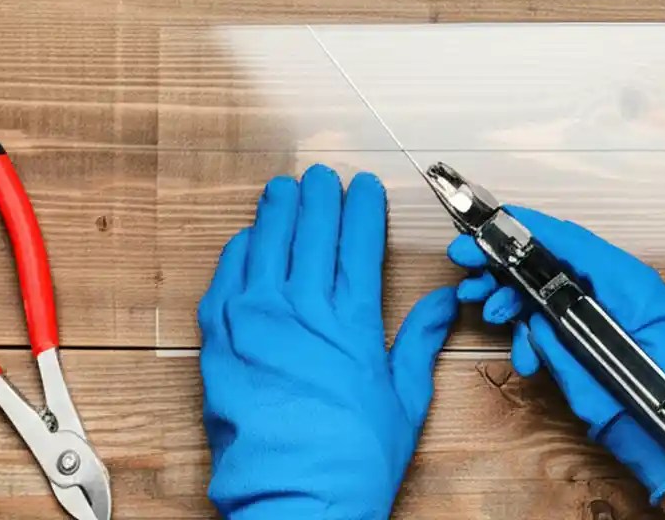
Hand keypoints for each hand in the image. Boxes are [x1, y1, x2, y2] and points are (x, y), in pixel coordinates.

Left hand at [199, 166, 458, 519]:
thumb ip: (420, 342)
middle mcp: (303, 310)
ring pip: (266, 245)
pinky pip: (226, 280)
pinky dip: (238, 252)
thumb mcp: (406, 399)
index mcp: (353, 320)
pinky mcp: (219, 342)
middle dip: (320, 197)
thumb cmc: (354, 457)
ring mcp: (255, 322)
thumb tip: (444, 305)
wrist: (297, 498)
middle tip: (321, 177)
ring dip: (277, 212)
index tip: (364, 186)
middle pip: (312, 233)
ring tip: (283, 189)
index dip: (362, 207)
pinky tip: (247, 237)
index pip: (358, 242)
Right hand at [448, 206, 664, 502]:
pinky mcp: (637, 341)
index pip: (577, 245)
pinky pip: (586, 319)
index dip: (529, 230)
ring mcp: (641, 319)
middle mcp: (642, 300)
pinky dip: (552, 330)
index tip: (492, 225)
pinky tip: (529, 351)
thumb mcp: (601, 393)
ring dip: (527, 303)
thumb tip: (533, 318)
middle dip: (515, 270)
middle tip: (474, 275)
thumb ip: (564, 351)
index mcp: (640, 297)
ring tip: (497, 317)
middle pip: (568, 266)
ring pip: (571, 294)